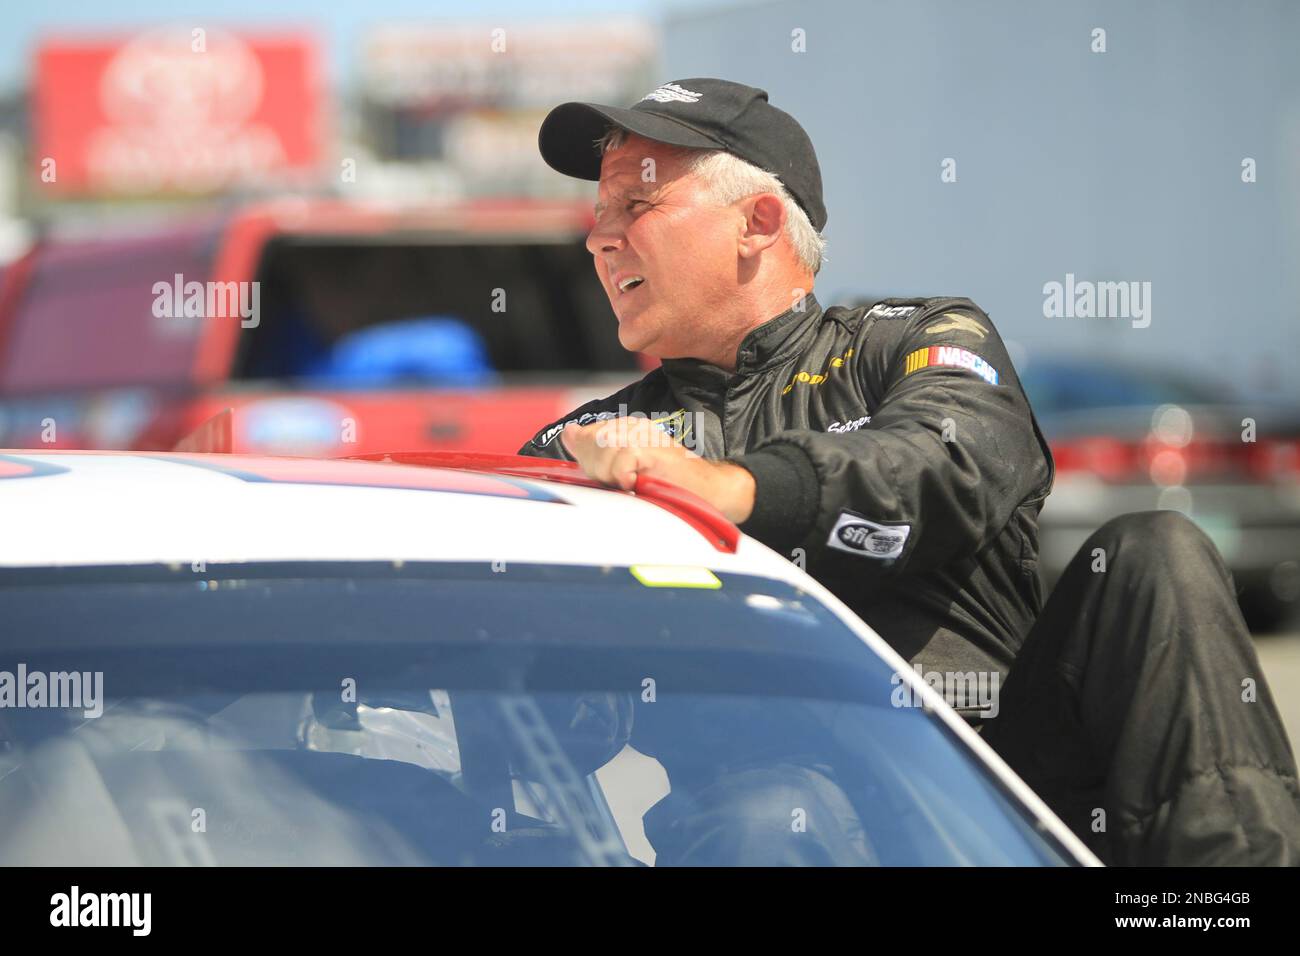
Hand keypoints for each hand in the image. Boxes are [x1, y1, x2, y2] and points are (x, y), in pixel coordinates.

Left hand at [561, 417, 755, 523]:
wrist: (707, 492)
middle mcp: (634, 426)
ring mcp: (644, 435)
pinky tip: (638, 484)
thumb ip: (597, 451)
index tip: (613, 478)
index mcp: (626, 429)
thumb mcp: (625, 470)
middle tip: (625, 484)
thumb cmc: (668, 486)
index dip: (593, 461)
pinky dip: (625, 478)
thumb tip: (569, 433)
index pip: (589, 437)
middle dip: (601, 471)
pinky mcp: (651, 448)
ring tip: (634, 485)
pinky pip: (620, 462)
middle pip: (592, 444)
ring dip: (614, 477)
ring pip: (604, 452)